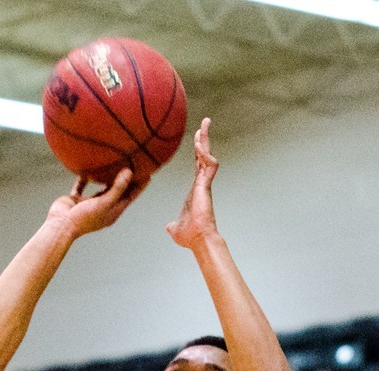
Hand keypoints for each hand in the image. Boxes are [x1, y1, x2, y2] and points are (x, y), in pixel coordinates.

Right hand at [46, 168, 144, 238]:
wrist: (61, 225)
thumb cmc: (85, 218)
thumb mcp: (104, 202)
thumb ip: (118, 188)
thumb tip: (129, 172)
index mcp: (113, 211)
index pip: (130, 196)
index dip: (139, 186)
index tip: (148, 174)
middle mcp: (103, 207)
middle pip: (117, 192)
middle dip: (125, 180)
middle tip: (132, 165)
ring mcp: (90, 204)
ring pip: (101, 189)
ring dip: (106, 179)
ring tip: (112, 165)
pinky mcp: (77, 200)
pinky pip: (82, 186)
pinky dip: (84, 179)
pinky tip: (86, 168)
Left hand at [167, 118, 220, 251]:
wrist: (198, 240)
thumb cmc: (190, 236)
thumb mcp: (176, 228)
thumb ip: (173, 225)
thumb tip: (169, 227)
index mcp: (195, 189)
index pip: (197, 165)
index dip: (198, 151)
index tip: (198, 138)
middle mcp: (201, 183)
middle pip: (203, 155)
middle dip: (204, 138)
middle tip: (205, 122)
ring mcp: (205, 184)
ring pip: (207, 156)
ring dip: (206, 140)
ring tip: (204, 125)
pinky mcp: (206, 186)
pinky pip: (210, 165)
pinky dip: (205, 154)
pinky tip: (199, 145)